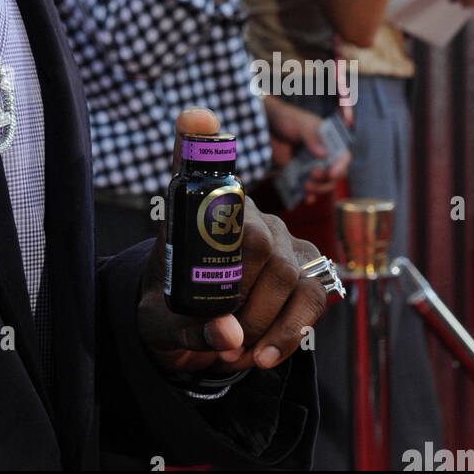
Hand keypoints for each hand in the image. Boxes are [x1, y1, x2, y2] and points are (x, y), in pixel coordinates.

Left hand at [137, 107, 329, 376]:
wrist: (199, 333)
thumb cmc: (172, 313)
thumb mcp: (158, 323)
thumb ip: (188, 328)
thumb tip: (229, 336)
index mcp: (195, 212)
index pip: (196, 166)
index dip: (197, 140)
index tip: (195, 118)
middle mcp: (242, 211)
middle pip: (260, 241)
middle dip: (243, 302)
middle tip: (220, 340)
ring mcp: (280, 233)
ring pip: (291, 271)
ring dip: (267, 324)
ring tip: (236, 354)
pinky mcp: (307, 263)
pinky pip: (315, 293)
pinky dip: (293, 331)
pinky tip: (266, 355)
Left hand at [264, 96, 350, 203]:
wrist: (268, 124)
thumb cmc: (288, 120)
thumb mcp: (301, 125)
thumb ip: (311, 138)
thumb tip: (323, 155)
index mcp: (329, 142)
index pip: (343, 157)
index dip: (340, 167)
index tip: (331, 173)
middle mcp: (324, 156)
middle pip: (335, 175)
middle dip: (326, 179)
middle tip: (313, 174)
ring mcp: (312, 166)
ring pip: (323, 184)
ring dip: (318, 189)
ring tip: (306, 186)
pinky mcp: (300, 174)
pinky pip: (308, 188)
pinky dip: (309, 195)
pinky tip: (306, 199)